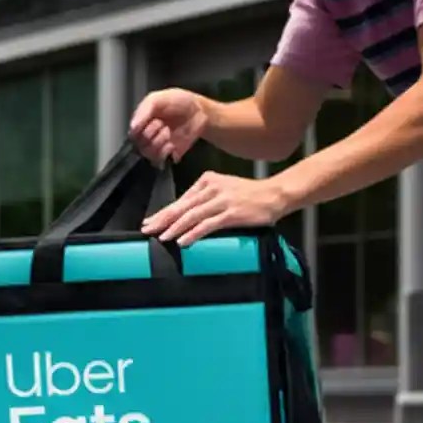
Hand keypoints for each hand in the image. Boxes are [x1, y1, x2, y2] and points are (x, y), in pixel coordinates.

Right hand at [129, 89, 208, 163]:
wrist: (200, 111)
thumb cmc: (179, 102)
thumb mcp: (158, 98)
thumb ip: (143, 110)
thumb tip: (132, 127)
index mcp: (142, 121)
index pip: (132, 132)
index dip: (140, 128)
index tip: (151, 119)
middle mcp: (147, 135)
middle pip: (138, 144)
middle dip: (150, 133)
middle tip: (162, 123)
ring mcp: (157, 145)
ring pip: (147, 152)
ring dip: (158, 142)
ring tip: (167, 133)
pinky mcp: (167, 154)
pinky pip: (158, 160)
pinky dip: (163, 153)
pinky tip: (171, 144)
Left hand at [140, 172, 292, 246]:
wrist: (275, 195)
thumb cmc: (249, 195)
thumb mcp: (223, 190)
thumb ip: (203, 199)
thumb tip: (182, 216)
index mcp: (207, 180)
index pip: (180, 199)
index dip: (163, 212)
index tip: (149, 222)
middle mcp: (212, 188)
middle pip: (181, 207)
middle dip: (162, 219)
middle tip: (147, 229)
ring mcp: (221, 200)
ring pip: (191, 216)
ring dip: (175, 228)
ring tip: (162, 237)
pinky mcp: (231, 213)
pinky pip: (207, 225)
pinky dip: (193, 234)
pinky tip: (183, 241)